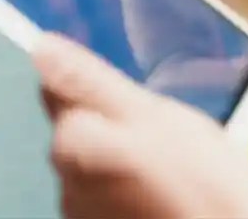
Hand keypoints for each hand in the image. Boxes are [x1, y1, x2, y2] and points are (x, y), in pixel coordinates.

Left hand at [33, 33, 247, 218]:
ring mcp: (84, 217)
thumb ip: (91, 82)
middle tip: (170, 140)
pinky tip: (168, 200)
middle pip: (80, 133)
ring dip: (126, 164)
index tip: (144, 107)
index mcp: (71, 142)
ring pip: (97, 168)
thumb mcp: (155, 116)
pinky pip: (111, 201)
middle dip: (116, 129)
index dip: (104, 92)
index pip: (60, 90)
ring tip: (176, 174)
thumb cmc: (206, 182)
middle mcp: (65, 185)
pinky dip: (132, 196)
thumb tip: (41, 46)